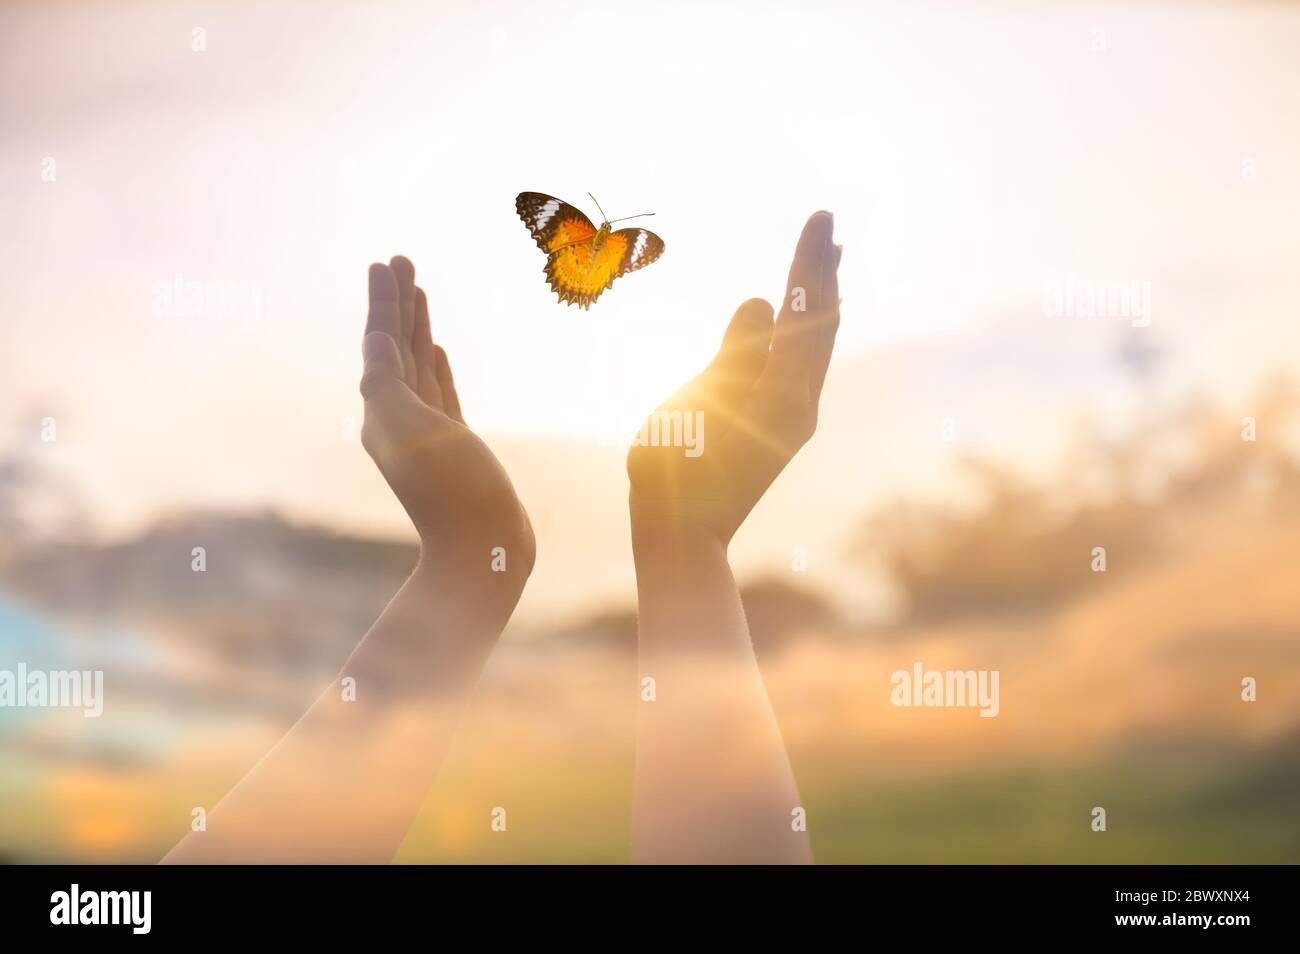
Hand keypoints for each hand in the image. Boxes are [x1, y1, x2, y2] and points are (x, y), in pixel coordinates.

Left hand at [361, 257, 534, 578]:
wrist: (484, 552)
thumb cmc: (451, 493)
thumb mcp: (409, 430)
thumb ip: (386, 382)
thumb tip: (378, 341)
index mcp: (382, 410)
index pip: (380, 342)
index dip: (383, 302)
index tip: (385, 263)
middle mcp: (398, 418)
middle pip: (394, 347)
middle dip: (397, 304)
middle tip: (399, 260)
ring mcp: (428, 433)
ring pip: (416, 366)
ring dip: (415, 328)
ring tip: (418, 291)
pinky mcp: (454, 447)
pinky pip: (440, 393)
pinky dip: (435, 366)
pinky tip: (435, 350)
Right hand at [627, 212, 839, 545]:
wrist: (684, 536)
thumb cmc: (676, 471)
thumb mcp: (696, 404)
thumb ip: (732, 353)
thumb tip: (764, 301)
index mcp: (783, 394)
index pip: (805, 311)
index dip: (809, 260)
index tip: (821, 216)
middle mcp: (800, 403)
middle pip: (822, 323)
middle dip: (823, 270)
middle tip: (830, 221)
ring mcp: (794, 418)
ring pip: (818, 346)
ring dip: (821, 299)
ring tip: (829, 260)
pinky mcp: (781, 428)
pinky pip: (802, 366)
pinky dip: (807, 332)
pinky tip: (800, 323)